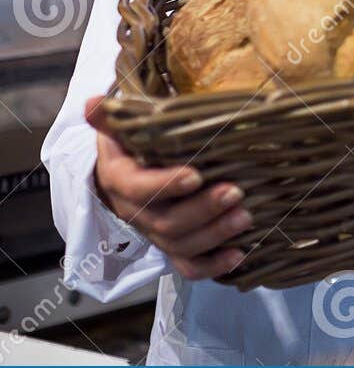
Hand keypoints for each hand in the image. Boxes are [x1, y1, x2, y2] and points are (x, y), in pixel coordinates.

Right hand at [84, 96, 249, 281]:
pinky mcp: (174, 246)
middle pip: (165, 222)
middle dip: (202, 210)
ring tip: (245, 217)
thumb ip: (114, 117)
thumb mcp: (124, 128)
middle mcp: (136, 213)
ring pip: (180, 245)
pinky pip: (189, 266)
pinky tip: (239, 255)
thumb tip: (93, 102)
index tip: (197, 175)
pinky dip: (213, 266)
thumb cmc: (135, 144)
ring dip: (214, 234)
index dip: (166, 185)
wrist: (131, 171)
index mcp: (120, 181)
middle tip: (236, 193)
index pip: (138, 188)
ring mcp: (155, 233)